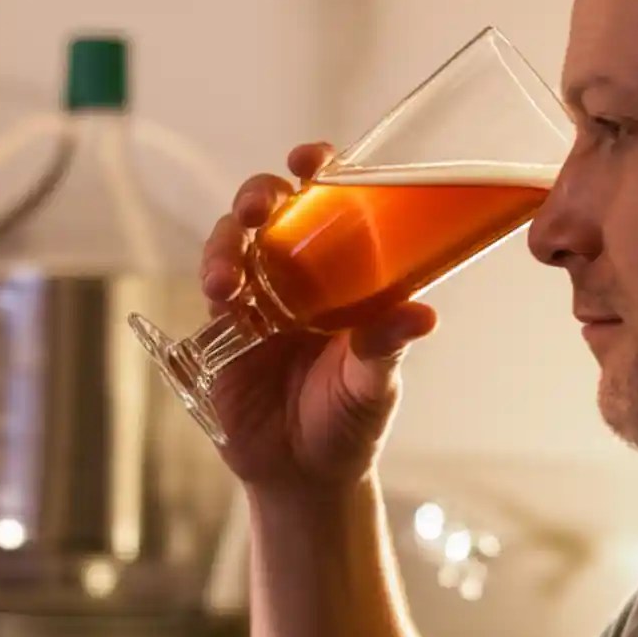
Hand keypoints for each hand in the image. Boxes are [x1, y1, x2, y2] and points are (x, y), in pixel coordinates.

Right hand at [199, 143, 437, 488]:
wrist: (304, 477)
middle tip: (257, 208)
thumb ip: (387, 347)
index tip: (312, 159)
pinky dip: (214, 281)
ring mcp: (259, 298)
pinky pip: (213, 289)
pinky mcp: (224, 329)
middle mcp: (300, 274)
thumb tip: (424, 314)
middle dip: (256, 195)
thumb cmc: (351, 422)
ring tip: (227, 281)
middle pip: (270, 209)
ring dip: (225, 246)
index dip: (320, 169)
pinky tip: (223, 299)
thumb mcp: (375, 385)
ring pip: (231, 243)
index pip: (332, 202)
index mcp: (346, 273)